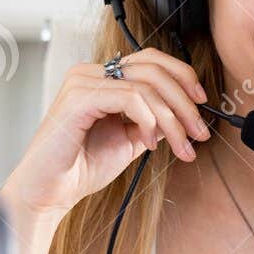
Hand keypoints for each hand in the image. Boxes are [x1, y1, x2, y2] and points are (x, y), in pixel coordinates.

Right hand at [1, 48, 210, 219]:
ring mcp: (82, 82)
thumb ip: (152, 122)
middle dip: (185, 102)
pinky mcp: (79, 98)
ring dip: (173, 118)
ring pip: (147, 85)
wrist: (50, 192)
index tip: (202, 103)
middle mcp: (90, 73)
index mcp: (100, 78)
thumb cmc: (80, 167)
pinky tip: (149, 143)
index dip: (182, 76)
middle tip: (200, 131)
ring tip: (180, 145)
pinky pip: (130, 98)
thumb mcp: (129, 140)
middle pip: (154, 68)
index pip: (150, 60)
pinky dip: (148, 121)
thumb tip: (183, 113)